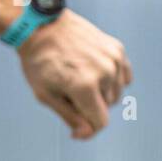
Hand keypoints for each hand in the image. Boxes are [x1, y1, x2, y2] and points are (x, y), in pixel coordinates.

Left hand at [17, 9, 132, 139]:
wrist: (41, 27)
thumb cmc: (38, 63)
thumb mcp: (45, 94)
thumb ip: (68, 116)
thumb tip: (85, 133)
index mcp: (84, 86)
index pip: (100, 122)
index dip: (88, 130)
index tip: (76, 131)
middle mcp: (104, 72)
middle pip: (106, 107)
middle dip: (89, 106)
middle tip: (66, 91)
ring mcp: (113, 59)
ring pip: (115, 92)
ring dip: (100, 93)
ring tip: (77, 78)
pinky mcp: (117, 49)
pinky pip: (123, 76)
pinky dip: (111, 80)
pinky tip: (93, 72)